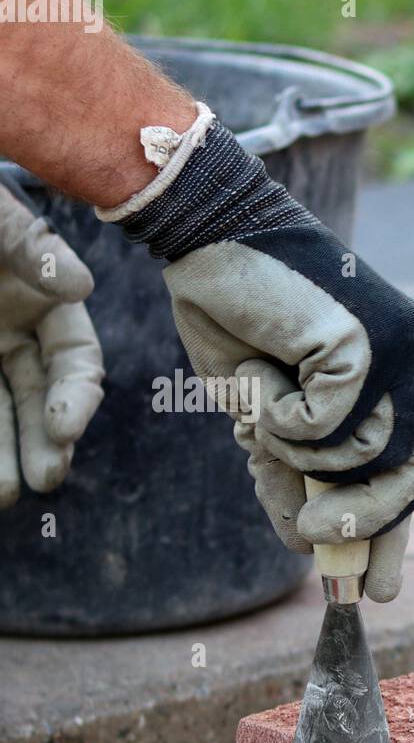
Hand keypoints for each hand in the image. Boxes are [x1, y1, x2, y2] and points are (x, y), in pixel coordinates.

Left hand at [0, 185, 102, 506]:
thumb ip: (28, 246)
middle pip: (40, 400)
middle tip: (43, 481)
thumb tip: (77, 283)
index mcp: (43, 301)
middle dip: (44, 443)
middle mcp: (15, 333)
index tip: (66, 427)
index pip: (75, 360)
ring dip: (3, 455)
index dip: (76, 397)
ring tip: (2, 497)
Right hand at [100, 106, 413, 601]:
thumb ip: (292, 473)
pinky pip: (327, 424)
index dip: (397, 528)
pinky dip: (282, 415)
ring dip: (300, 451)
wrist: (209, 236)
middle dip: (367, 521)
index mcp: (404, 376)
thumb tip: (306, 550)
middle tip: (313, 539)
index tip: (380, 587)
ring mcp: (401, 349)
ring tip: (264, 406)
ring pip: (367, 455)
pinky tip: (264, 371)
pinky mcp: (367, 342)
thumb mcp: (266, 415)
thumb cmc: (238, 318)